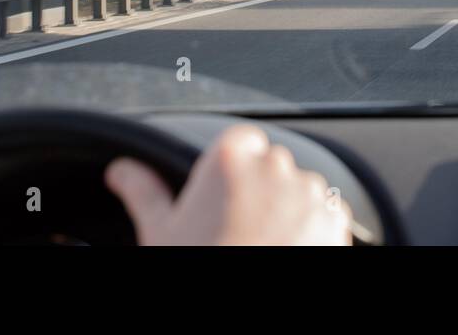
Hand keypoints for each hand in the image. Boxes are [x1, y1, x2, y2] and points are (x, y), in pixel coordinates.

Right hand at [106, 124, 351, 245]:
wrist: (241, 316)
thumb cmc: (197, 264)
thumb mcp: (161, 232)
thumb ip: (144, 191)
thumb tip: (121, 170)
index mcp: (229, 156)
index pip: (241, 141)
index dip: (232, 170)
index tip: (223, 198)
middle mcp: (274, 164)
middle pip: (270, 164)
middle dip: (259, 190)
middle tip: (237, 229)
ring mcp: (309, 190)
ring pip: (299, 188)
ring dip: (287, 208)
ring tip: (263, 244)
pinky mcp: (336, 217)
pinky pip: (327, 211)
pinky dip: (313, 228)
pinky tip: (287, 249)